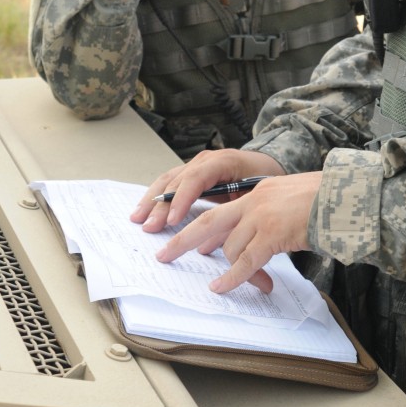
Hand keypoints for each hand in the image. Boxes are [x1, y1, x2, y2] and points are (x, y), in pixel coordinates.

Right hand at [131, 148, 284, 232]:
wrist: (267, 166)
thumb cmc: (265, 181)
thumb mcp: (257, 198)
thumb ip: (237, 218)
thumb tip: (219, 246)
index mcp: (225, 162)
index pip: (197, 178)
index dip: (182, 199)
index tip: (173, 221)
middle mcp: (207, 160)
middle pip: (178, 180)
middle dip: (161, 204)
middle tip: (149, 226)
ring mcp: (198, 164)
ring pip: (169, 179)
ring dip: (152, 200)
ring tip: (137, 218)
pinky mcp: (193, 173)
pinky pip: (171, 182)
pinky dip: (157, 196)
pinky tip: (145, 210)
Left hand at [152, 170, 321, 294]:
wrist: (345, 196)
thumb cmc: (327, 200)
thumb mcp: (293, 200)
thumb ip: (275, 214)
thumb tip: (264, 237)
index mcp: (260, 190)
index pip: (224, 209)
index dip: (206, 228)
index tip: (193, 242)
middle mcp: (256, 200)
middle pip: (209, 221)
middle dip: (184, 239)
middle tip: (165, 254)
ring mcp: (262, 217)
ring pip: (231, 246)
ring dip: (227, 266)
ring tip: (220, 280)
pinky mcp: (272, 234)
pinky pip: (245, 262)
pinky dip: (231, 277)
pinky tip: (220, 287)